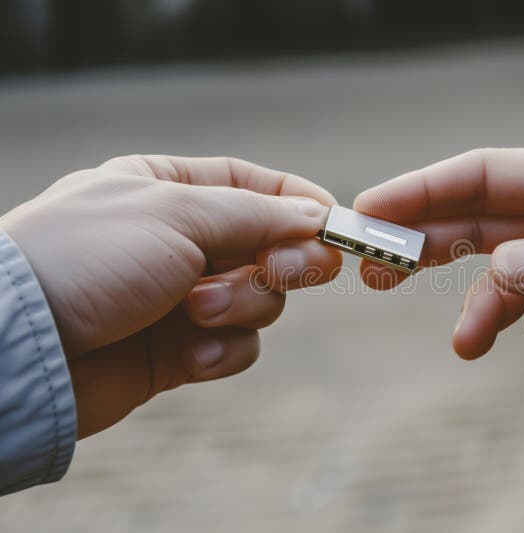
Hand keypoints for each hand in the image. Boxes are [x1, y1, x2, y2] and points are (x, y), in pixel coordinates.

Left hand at [0, 155, 341, 437]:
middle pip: (269, 246)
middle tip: (287, 271)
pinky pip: (235, 346)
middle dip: (281, 262)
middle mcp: (179, 241)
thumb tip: (319, 215)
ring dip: (242, 307)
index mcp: (169, 189)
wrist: (23, 346)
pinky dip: (224, 350)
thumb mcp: (177, 213)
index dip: (298, 204)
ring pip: (259, 300)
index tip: (336, 225)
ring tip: (194, 312)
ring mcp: (179, 297)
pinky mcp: (177, 350)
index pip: (253, 186)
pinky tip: (192, 353)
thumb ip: (257, 214)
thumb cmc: (87, 258)